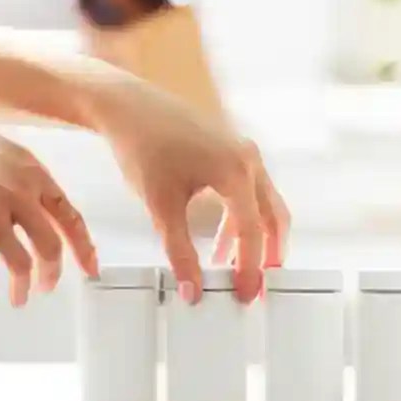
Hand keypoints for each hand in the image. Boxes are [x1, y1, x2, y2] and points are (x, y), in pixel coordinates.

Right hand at [0, 100, 98, 306]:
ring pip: (21, 264)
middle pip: (51, 247)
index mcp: (31, 172)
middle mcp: (18, 194)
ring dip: (22, 287)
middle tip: (47, 287)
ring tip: (18, 298)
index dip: (83, 247)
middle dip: (52, 274)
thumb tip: (31, 205)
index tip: (90, 267)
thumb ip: (19, 178)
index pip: (70, 217)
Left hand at [85, 76, 288, 303]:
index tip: (245, 295)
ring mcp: (242, 151)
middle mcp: (248, 159)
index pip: (253, 233)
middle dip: (268, 255)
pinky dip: (241, 219)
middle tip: (258, 286)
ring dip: (253, 238)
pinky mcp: (231, 149)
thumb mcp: (160, 206)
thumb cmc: (143, 144)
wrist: (126, 105)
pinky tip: (219, 241)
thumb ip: (179, 251)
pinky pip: (248, 191)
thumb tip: (192, 288)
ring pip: (263, 205)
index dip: (251, 269)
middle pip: (273, 218)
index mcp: (236, 171)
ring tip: (234, 268)